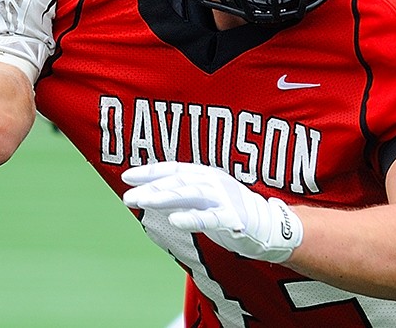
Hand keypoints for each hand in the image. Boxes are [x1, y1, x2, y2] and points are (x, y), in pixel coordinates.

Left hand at [122, 162, 302, 262]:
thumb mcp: (204, 196)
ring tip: (143, 202)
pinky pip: (209, 217)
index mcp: (205, 174)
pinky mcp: (232, 218)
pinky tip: (175, 221)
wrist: (269, 226)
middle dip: (151, 188)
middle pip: (177, 181)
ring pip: (189, 194)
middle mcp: (213, 181)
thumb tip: (150, 192)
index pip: (173, 168)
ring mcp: (224, 198)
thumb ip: (182, 192)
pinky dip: (192, 218)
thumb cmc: (231, 211)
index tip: (126, 176)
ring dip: (164, 198)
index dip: (150, 171)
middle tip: (128, 196)